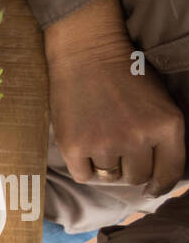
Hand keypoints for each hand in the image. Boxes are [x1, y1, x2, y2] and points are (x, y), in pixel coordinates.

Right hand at [44, 0, 184, 195]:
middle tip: (120, 154)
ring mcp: (104, 144)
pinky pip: (83, 176)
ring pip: (109, 177)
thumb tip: (157, 176)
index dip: (160, 185)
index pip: (169, 172)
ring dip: (106, 166)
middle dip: (130, 169)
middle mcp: (138, 138)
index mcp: (167, 126)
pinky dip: (84, 168)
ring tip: (100, 143)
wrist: (87, 54)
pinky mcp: (74, 147)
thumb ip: (163, 135)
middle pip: (136, 177)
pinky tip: (84, 149)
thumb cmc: (125, 75)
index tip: (152, 188)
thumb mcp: (160, 102)